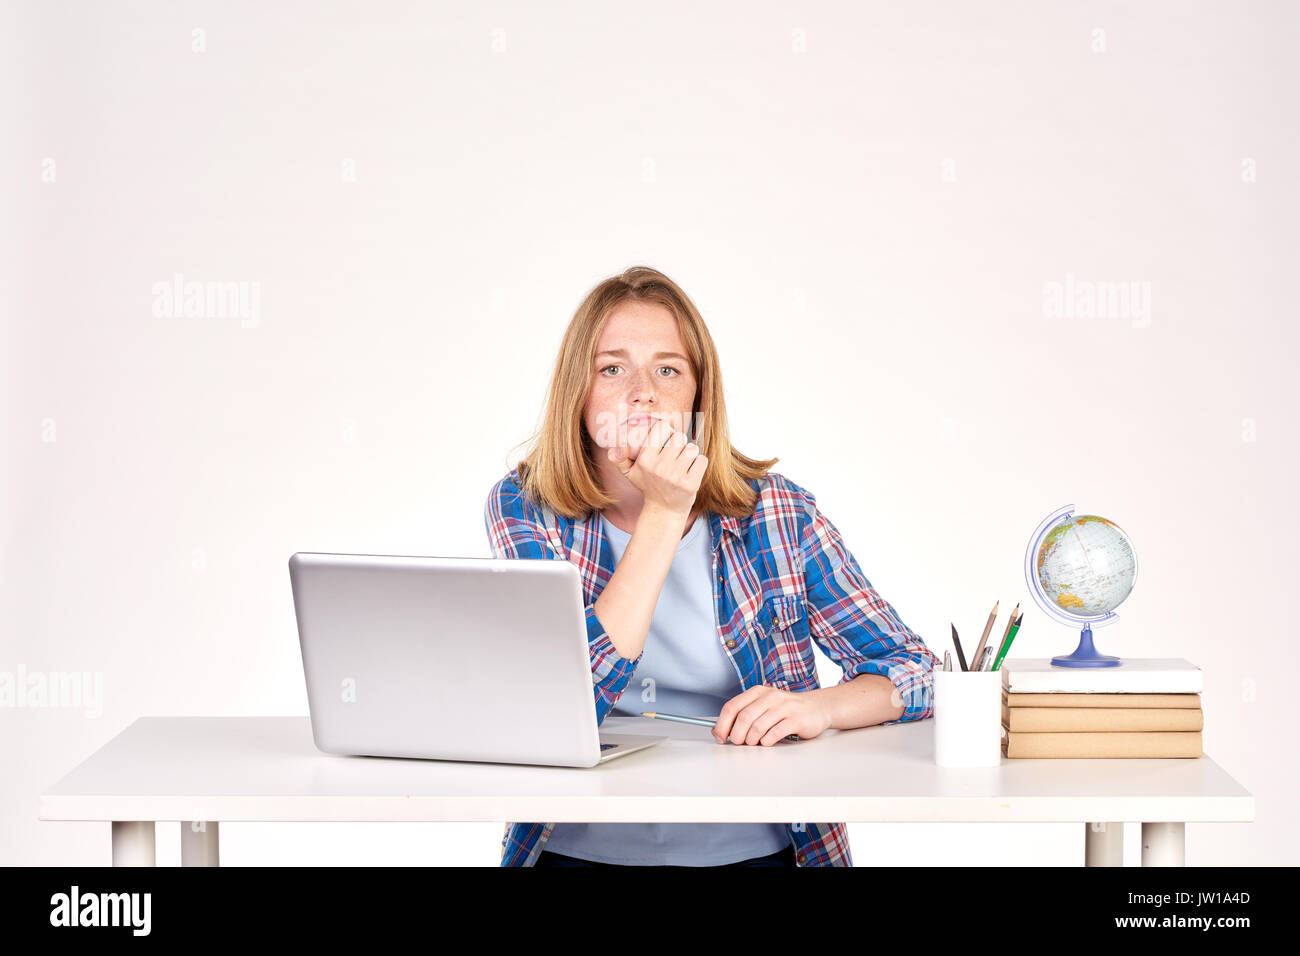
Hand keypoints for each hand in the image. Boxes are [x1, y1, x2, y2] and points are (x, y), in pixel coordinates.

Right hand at [607, 417, 705, 516]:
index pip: (663, 427)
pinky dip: (699, 464)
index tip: (665, 441)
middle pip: (679, 437)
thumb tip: (613, 448)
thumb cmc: (649, 485)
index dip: (666, 432)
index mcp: (645, 460)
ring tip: (682, 465)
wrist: (664, 511)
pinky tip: (690, 472)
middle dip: (679, 444)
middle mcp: (659, 468)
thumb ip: (619, 458)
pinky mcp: (690, 484)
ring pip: (692, 448)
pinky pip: (702, 459)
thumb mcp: (630, 473)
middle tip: (674, 457)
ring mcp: (675, 476)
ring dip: (690, 454)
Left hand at [711, 685, 832, 746]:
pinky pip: (774, 733)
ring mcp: (784, 707)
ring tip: (755, 743)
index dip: (722, 724)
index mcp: (758, 692)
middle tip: (738, 743)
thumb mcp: (763, 706)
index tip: (720, 737)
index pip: (732, 707)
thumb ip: (743, 715)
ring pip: (757, 727)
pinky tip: (768, 741)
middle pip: (743, 718)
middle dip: (737, 735)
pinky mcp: (796, 719)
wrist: (817, 708)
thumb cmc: (786, 710)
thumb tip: (720, 731)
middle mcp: (770, 696)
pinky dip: (767, 741)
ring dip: (752, 740)